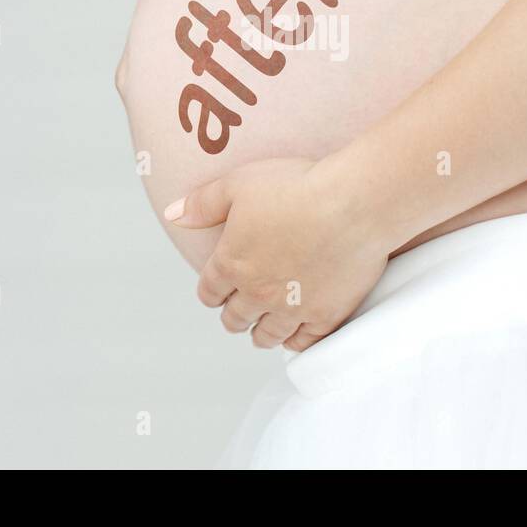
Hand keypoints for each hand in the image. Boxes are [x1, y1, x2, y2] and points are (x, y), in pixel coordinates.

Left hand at [165, 158, 391, 351]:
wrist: (353, 203)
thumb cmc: (297, 186)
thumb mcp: (239, 184)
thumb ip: (203, 203)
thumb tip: (173, 214)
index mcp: (232, 264)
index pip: (209, 292)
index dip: (211, 292)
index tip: (216, 291)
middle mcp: (257, 293)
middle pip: (235, 318)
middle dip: (234, 315)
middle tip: (239, 311)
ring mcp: (293, 308)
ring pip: (267, 335)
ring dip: (261, 332)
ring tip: (263, 330)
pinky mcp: (327, 315)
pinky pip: (304, 342)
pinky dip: (296, 341)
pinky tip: (295, 334)